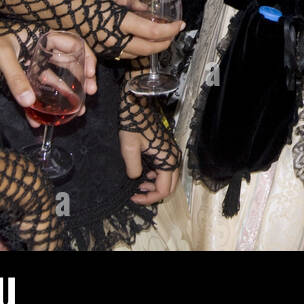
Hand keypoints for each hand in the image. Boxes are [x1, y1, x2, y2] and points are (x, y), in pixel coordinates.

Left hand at [0, 29, 98, 127]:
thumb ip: (16, 78)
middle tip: (90, 93)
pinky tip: (38, 120)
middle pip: (71, 63)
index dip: (86, 57)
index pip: (74, 43)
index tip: (90, 73)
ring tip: (76, 110)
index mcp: (44, 37)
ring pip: (57, 79)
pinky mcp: (26, 78)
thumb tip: (29, 102)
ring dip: (66, 95)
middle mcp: (44, 51)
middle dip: (82, 79)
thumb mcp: (3, 56)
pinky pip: (37, 91)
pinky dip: (39, 105)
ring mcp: (35, 66)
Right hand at [84, 0, 183, 58]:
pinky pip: (123, 55)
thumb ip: (131, 1)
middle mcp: (113, 40)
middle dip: (165, 42)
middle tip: (174, 32)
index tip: (181, 24)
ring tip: (163, 36)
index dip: (170, 30)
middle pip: (147, 49)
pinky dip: (138, 49)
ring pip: (136, 55)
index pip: (152, 31)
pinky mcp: (99, 52)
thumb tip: (145, 9)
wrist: (54, 8)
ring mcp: (106, 49)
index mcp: (118, 22)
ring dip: (153, 47)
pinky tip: (142, 40)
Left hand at [118, 88, 180, 205]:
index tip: (133, 197)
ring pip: (168, 178)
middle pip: (170, 186)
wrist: (139, 106)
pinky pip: (165, 170)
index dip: (149, 198)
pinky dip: (155, 176)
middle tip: (136, 193)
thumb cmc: (134, 125)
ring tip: (138, 185)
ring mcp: (171, 153)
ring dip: (154, 185)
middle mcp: (173, 158)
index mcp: (168, 160)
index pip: (164, 190)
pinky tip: (142, 174)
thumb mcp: (129, 148)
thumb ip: (134, 167)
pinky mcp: (166, 149)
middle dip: (153, 194)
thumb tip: (136, 178)